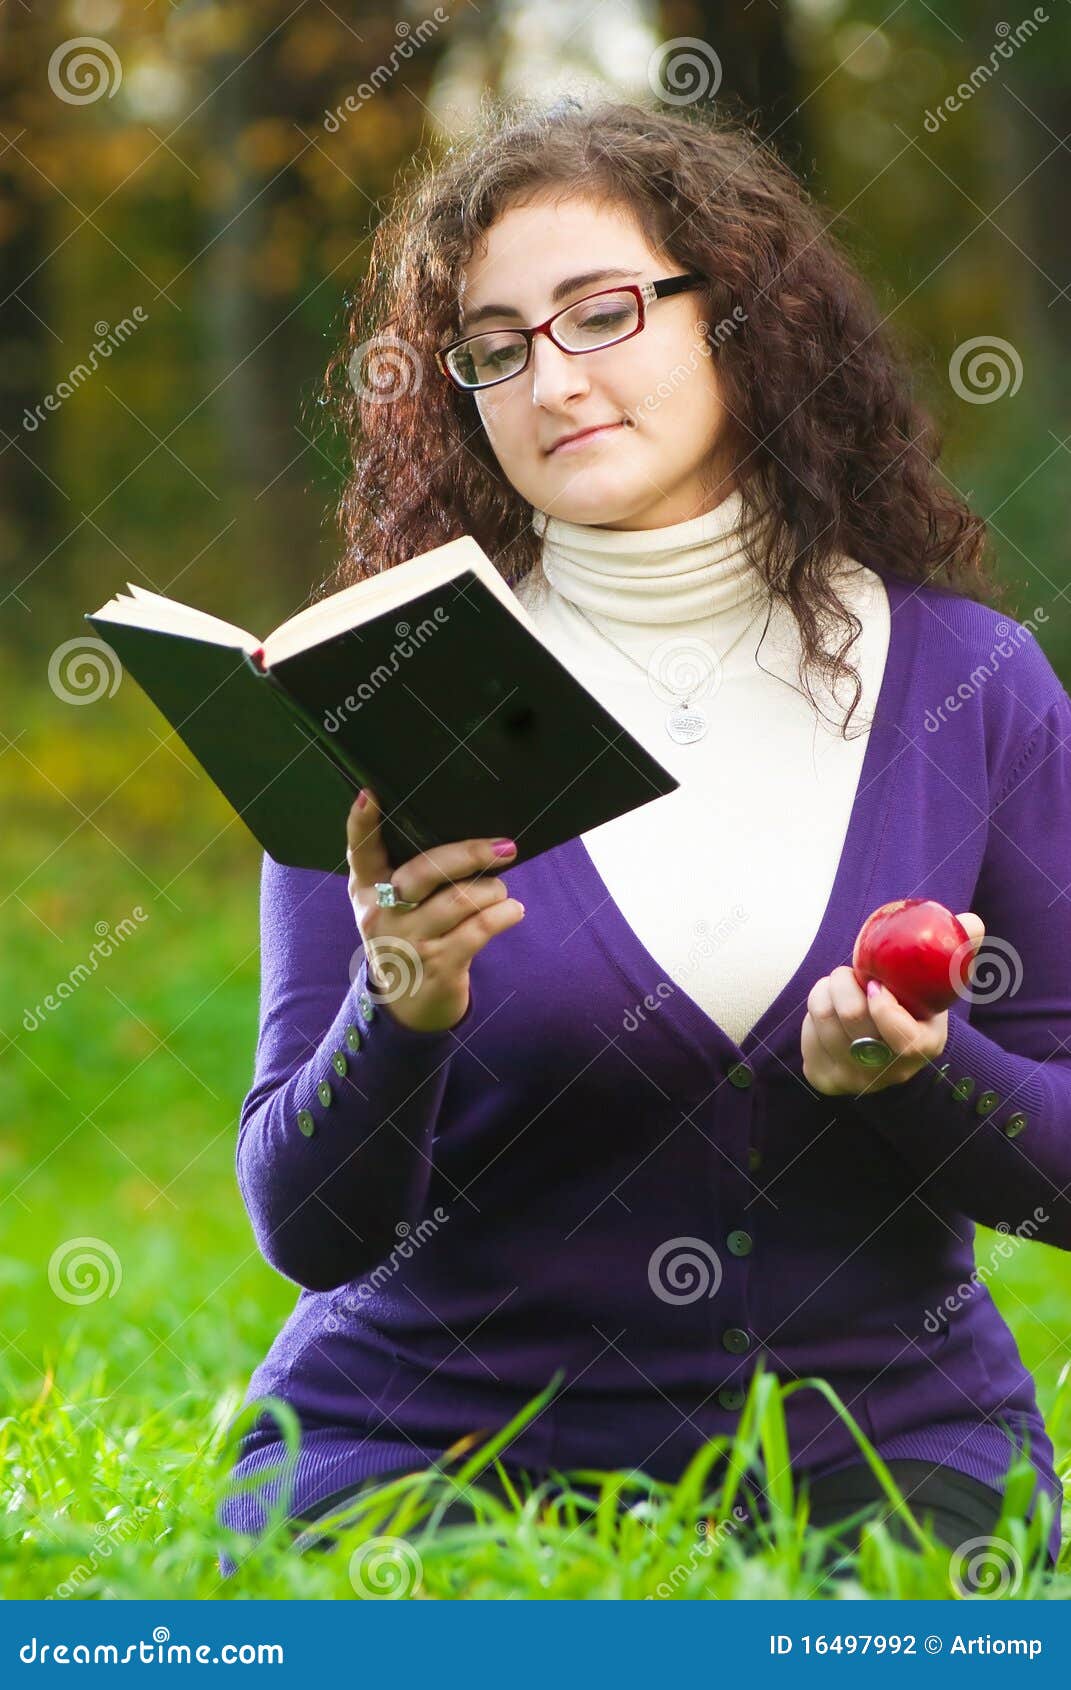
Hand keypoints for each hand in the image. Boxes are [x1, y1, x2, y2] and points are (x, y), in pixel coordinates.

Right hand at [345, 787, 524, 1032]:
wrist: (406, 1006)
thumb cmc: (405, 937)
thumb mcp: (389, 905)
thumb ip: (406, 870)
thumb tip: (460, 832)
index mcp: (367, 890)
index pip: (360, 853)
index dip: (361, 823)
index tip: (369, 795)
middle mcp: (382, 915)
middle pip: (426, 871)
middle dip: (470, 854)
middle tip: (505, 847)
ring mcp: (409, 942)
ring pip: (461, 899)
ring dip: (493, 890)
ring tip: (500, 890)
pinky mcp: (439, 966)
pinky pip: (479, 929)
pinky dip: (504, 914)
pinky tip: (512, 911)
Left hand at [801, 912, 984, 1095]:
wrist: (883, 1046)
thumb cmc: (913, 1004)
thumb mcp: (937, 983)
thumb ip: (956, 951)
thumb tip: (972, 921)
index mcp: (924, 1048)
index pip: (904, 1039)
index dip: (884, 1007)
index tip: (876, 983)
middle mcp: (889, 1073)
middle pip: (853, 1017)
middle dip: (844, 981)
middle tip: (850, 973)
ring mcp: (856, 1080)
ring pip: (823, 1018)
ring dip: (826, 989)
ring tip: (839, 985)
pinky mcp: (825, 1078)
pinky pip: (808, 1032)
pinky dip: (814, 1008)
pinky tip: (829, 1009)